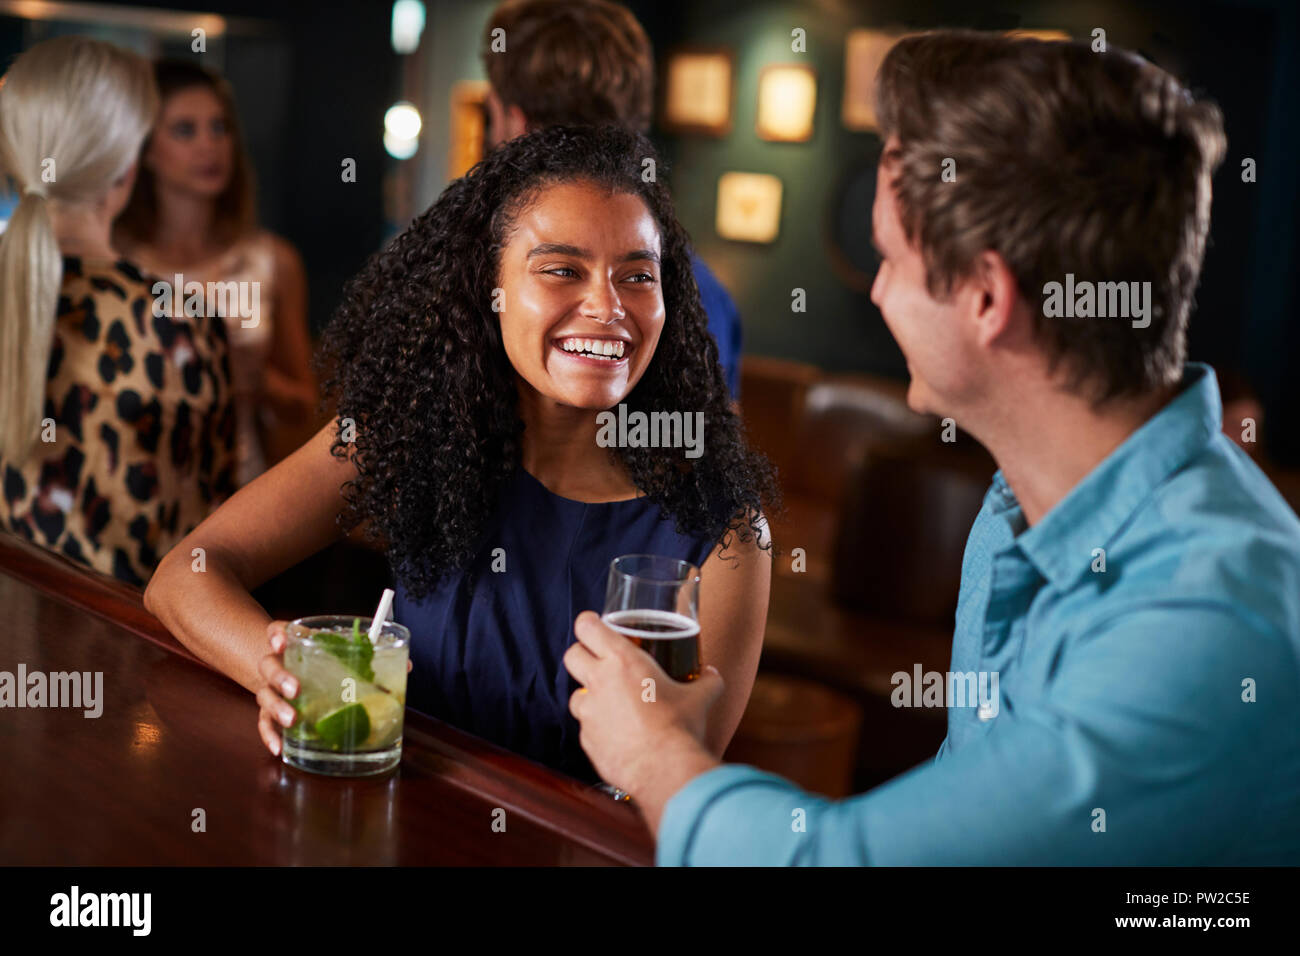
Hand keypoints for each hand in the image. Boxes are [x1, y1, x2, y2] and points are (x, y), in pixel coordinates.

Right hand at [256, 620, 413, 757]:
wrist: (293, 672)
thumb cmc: (325, 662)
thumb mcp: (343, 652)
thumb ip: (370, 656)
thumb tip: (406, 666)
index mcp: (295, 642)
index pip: (278, 631)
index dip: (278, 635)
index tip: (282, 641)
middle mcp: (278, 662)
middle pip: (269, 664)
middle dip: (281, 676)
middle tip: (296, 688)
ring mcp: (271, 688)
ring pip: (265, 694)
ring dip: (277, 707)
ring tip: (293, 720)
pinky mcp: (269, 711)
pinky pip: (264, 722)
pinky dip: (270, 735)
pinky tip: (280, 748)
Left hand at [564, 611, 723, 797]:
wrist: (665, 770)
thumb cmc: (680, 727)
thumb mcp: (700, 697)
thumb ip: (707, 680)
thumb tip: (712, 674)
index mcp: (623, 661)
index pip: (588, 627)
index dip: (587, 623)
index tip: (593, 625)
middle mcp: (599, 682)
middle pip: (572, 655)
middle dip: (581, 654)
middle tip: (597, 661)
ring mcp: (589, 713)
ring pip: (575, 695)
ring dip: (589, 696)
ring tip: (610, 704)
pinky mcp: (587, 740)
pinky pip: (586, 729)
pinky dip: (598, 729)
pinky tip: (618, 735)